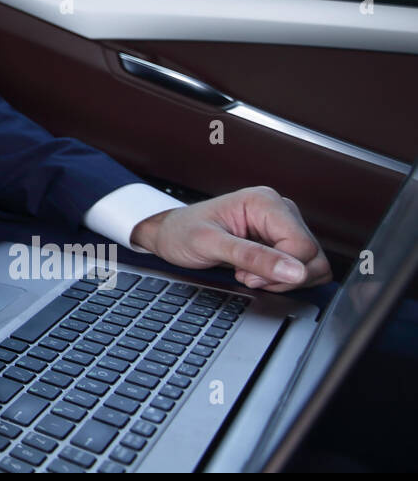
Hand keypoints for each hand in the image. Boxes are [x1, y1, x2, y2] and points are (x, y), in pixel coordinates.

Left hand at [129, 185, 331, 291]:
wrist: (168, 235)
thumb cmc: (182, 232)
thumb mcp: (210, 244)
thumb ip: (253, 256)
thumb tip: (294, 270)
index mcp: (265, 202)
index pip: (303, 246)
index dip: (280, 269)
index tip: (247, 273)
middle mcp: (280, 210)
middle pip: (312, 257)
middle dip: (281, 276)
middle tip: (245, 275)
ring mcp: (283, 226)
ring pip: (312, 265)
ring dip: (282, 279)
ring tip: (248, 273)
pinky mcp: (281, 241)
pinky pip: (301, 268)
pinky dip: (282, 278)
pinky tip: (255, 273)